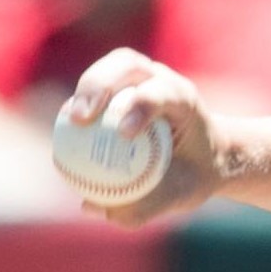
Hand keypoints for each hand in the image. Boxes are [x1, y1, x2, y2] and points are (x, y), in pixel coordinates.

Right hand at [59, 48, 231, 226]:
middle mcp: (161, 80)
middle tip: (81, 118)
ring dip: (86, 88)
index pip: (162, 93)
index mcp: (185, 101)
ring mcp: (139, 78)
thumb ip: (144, 205)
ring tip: (70, 118)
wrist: (205, 157)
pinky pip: (95, 88)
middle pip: (128, 64)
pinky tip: (65, 128)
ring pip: (109, 68)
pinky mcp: (120, 85)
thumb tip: (92, 207)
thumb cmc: (192, 176)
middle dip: (101, 84)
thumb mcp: (180, 196)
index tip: (124, 134)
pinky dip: (79, 102)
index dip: (142, 106)